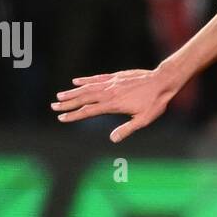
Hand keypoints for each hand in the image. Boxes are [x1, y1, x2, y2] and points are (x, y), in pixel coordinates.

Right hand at [51, 67, 174, 141]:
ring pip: (88, 87)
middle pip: (84, 98)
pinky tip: (76, 81)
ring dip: (73, 92)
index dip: (74, 115)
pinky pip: (97, 78)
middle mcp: (109, 92)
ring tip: (59, 95)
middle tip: (53, 107)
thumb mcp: (143, 120)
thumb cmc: (155, 103)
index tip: (62, 118)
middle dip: (68, 103)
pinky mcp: (116, 76)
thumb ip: (127, 129)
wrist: (162, 81)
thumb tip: (112, 139)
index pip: (89, 111)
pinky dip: (85, 80)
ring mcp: (112, 83)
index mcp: (113, 105)